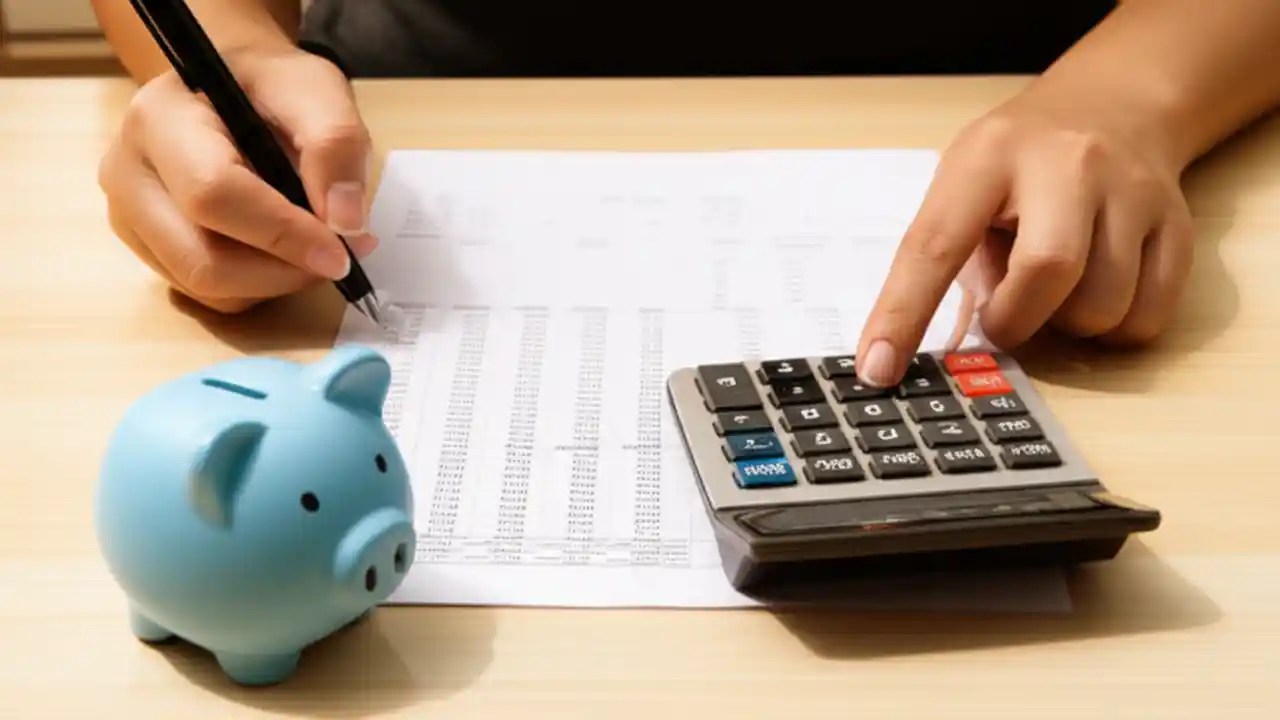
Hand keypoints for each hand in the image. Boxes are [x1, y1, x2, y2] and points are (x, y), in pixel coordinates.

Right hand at [98, 44, 376, 312]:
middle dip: (282, 272)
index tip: (341, 254)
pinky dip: (259, 287)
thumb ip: (336, 145)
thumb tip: (345, 222)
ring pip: (205, 287)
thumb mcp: (315, 90)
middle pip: (201, 260)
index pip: (214, 195)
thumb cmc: (269, 85)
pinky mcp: (148, 248)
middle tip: (339, 258)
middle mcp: (129, 173)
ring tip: (317, 249)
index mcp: (161, 119)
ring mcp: (130, 217)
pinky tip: (286, 254)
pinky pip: (208, 295)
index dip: (283, 234)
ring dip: (275, 283)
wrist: (230, 86)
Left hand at [854, 90, 1194, 386]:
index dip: (902, 314)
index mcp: (988, 156)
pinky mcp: (1176, 224)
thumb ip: (947, 253)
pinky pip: (1148, 315)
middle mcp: (1067, 164)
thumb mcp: (965, 181)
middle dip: (1014, 321)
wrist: (1116, 105)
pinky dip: (1113, 329)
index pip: (936, 244)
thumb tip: (934, 345)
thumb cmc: (1019, 161)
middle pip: (1047, 270)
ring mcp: (1131, 191)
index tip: (877, 368)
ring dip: (1066, 326)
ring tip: (1053, 289)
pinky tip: (1097, 292)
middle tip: (1002, 319)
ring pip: (1103, 305)